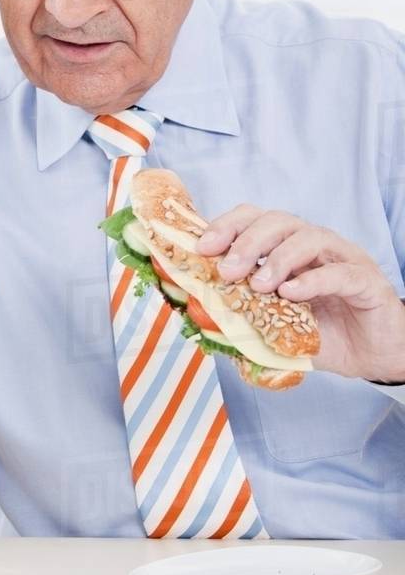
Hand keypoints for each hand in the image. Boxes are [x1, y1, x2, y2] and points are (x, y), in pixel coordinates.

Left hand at [197, 206, 404, 382]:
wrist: (372, 355)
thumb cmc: (324, 333)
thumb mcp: (277, 326)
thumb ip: (245, 319)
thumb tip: (205, 324)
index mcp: (287, 247)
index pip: (255, 219)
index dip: (227, 226)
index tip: (203, 248)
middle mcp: (314, 245)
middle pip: (278, 221)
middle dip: (247, 241)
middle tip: (228, 270)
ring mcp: (342, 258)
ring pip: (309, 237)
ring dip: (278, 258)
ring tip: (259, 285)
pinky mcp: (366, 280)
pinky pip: (339, 272)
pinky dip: (312, 280)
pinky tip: (291, 294)